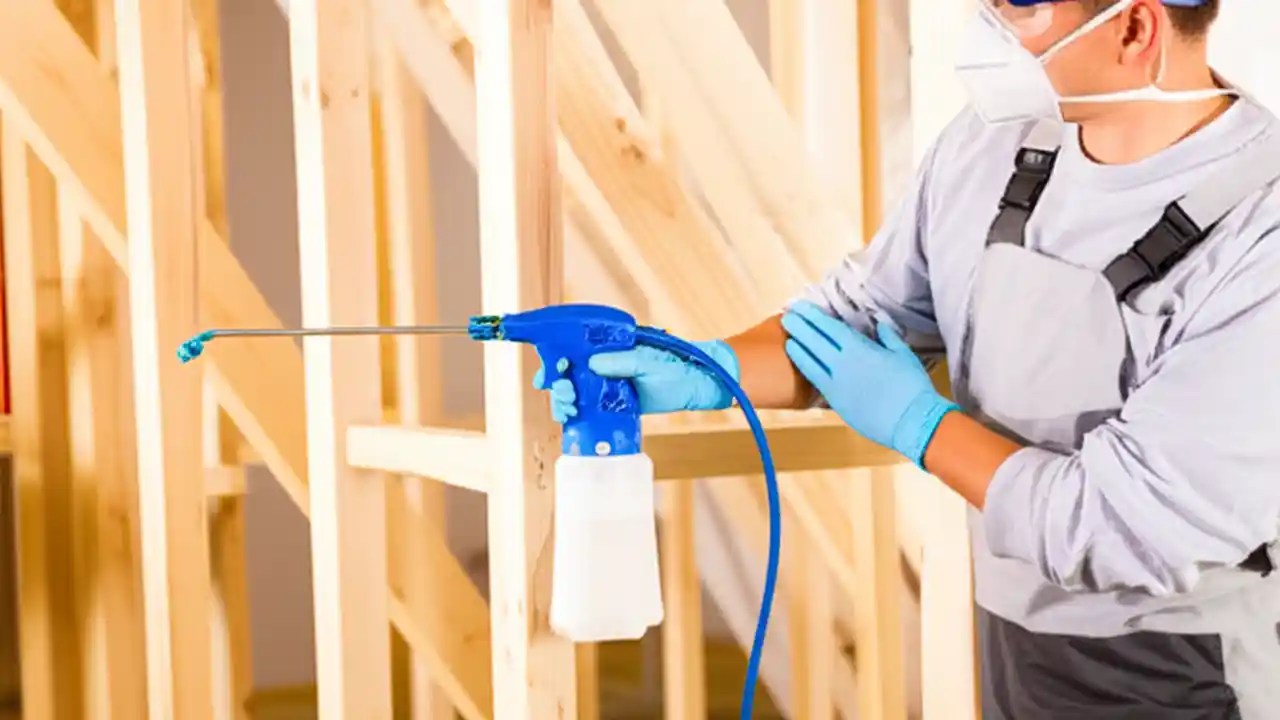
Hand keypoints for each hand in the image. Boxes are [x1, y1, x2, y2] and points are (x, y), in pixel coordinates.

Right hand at [533, 340, 738, 421]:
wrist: (697, 386)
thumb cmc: (676, 366)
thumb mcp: (648, 361)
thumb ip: (622, 362)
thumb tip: (592, 364)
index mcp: (608, 348)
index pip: (574, 350)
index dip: (555, 360)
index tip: (548, 374)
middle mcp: (604, 366)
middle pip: (569, 375)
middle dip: (559, 386)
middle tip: (566, 396)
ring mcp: (608, 387)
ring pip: (576, 394)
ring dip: (565, 402)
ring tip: (569, 410)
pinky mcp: (616, 406)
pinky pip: (591, 412)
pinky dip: (579, 417)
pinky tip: (573, 422)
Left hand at [781, 301, 956, 466]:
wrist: (911, 423)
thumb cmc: (912, 388)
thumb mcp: (904, 355)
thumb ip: (889, 337)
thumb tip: (880, 324)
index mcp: (860, 349)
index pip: (829, 328)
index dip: (813, 316)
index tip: (801, 307)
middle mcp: (842, 365)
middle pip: (814, 341)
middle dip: (799, 327)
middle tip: (786, 315)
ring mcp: (836, 384)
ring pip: (810, 361)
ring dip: (797, 347)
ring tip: (786, 337)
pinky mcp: (835, 402)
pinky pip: (815, 381)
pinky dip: (805, 368)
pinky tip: (799, 363)